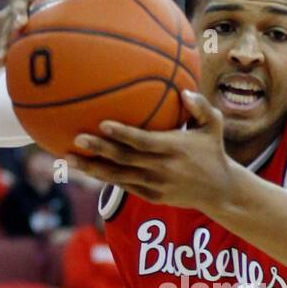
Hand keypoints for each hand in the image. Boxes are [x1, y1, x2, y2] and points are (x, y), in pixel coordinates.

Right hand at [0, 0, 112, 70]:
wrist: (19, 25)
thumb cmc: (55, 24)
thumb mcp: (73, 22)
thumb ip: (95, 25)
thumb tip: (129, 44)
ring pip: (19, 1)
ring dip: (21, 12)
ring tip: (22, 25)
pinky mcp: (7, 17)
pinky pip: (4, 31)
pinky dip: (4, 44)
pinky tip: (2, 60)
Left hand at [72, 90, 235, 211]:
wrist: (219, 191)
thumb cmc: (213, 151)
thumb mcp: (214, 126)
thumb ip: (201, 107)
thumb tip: (184, 90)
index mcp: (174, 149)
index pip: (144, 141)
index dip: (123, 134)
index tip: (103, 124)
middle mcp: (162, 169)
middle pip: (125, 160)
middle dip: (100, 150)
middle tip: (76, 138)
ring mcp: (154, 185)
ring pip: (117, 177)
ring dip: (91, 168)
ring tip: (67, 158)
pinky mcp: (150, 196)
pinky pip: (122, 185)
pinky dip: (103, 177)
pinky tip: (83, 167)